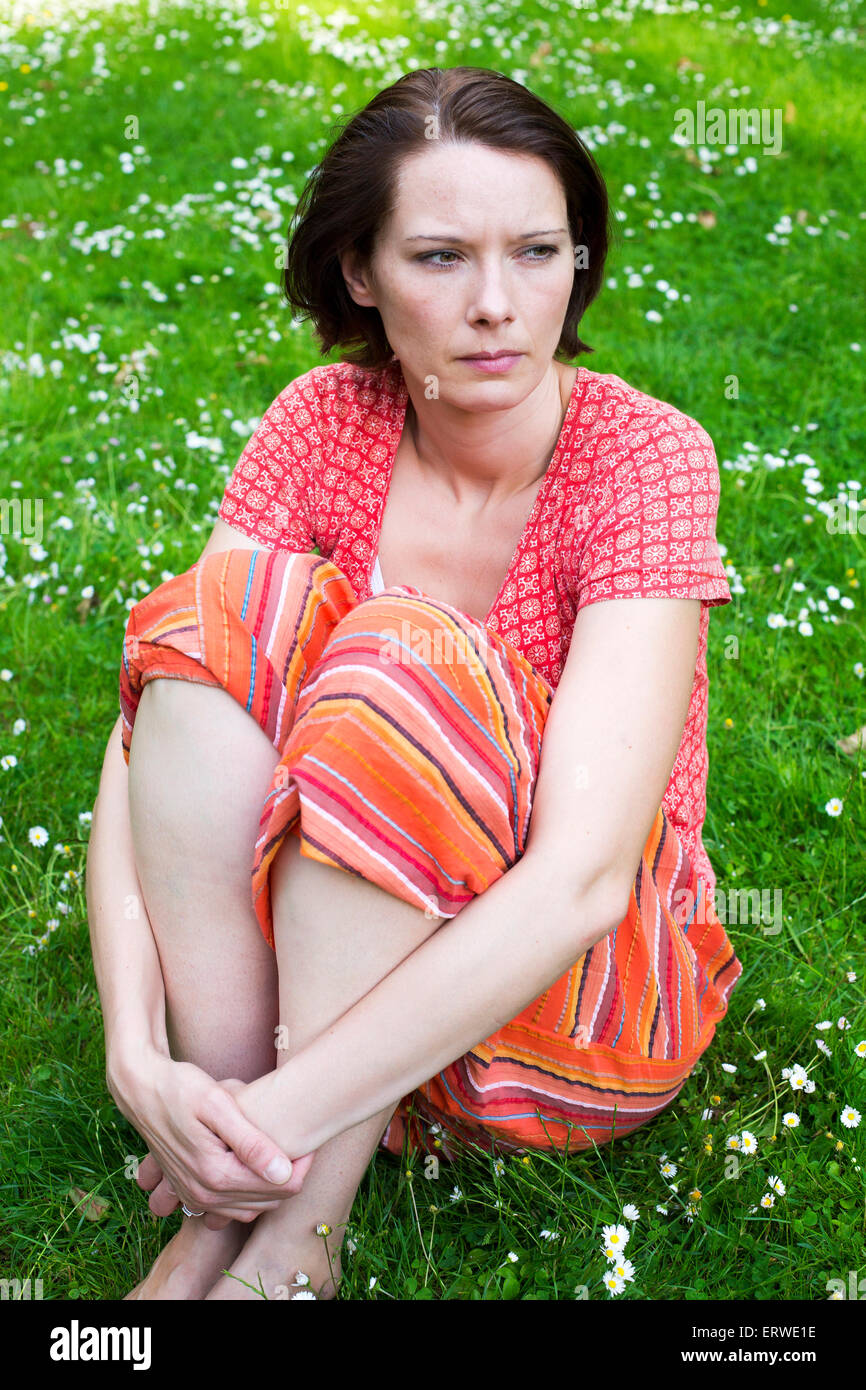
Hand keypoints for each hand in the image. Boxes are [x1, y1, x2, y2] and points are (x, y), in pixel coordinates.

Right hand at [110, 1051, 314, 1222]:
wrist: (140, 1089)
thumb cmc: (180, 1088)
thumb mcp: (218, 1105)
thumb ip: (251, 1142)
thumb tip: (284, 1172)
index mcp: (216, 1174)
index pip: (282, 1187)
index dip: (304, 1165)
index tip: (309, 1140)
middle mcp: (204, 1195)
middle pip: (270, 1201)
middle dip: (291, 1176)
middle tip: (300, 1142)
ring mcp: (195, 1198)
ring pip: (252, 1209)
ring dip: (272, 1187)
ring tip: (281, 1151)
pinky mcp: (190, 1193)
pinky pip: (231, 1208)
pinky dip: (250, 1192)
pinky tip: (256, 1165)